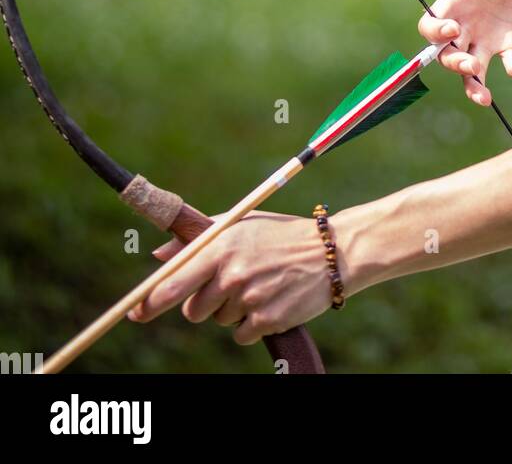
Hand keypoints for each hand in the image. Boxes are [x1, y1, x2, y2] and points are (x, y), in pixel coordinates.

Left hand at [126, 211, 334, 345]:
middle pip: (193, 309)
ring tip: (258, 284)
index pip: (174, 280)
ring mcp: (249, 298)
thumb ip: (198, 241)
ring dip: (231, 309)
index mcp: (221, 247)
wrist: (329, 253)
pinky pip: (241, 334)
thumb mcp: (240, 226)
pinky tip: (269, 300)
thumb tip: (159, 256)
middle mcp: (231, 274)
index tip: (134, 312)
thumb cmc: (279, 235)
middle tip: (228, 285)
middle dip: (203, 302)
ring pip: (218, 320)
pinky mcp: (266, 320)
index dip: (150, 300)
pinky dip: (250, 324)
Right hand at [419, 0, 511, 106]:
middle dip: (454, 65)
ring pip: (472, 75)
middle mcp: (466, 26)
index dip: (434, 33)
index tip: (453, 29)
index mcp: (453, 2)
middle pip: (445, 57)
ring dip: (473, 89)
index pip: (429, 25)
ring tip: (485, 98)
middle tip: (472, 64)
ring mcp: (487, 39)